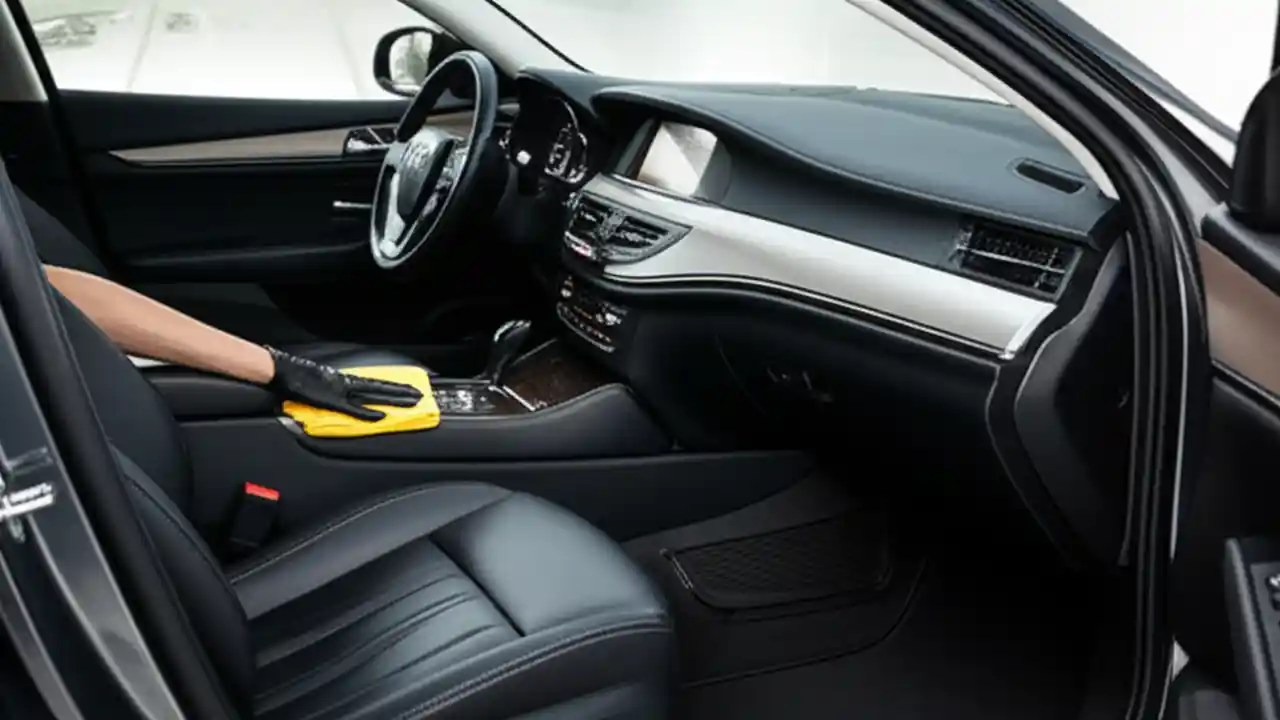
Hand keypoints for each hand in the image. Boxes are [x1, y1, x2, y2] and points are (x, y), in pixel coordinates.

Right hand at [265, 347, 422, 420]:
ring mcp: (340, 391)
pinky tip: (381, 415)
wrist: (280, 371)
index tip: (409, 390)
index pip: (375, 386)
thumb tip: (345, 403)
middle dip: (402, 393)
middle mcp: (347, 385)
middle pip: (381, 389)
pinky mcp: (331, 400)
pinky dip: (366, 413)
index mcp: (344, 382)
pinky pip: (352, 408)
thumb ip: (333, 396)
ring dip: (394, 398)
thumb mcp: (319, 389)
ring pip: (374, 394)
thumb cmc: (295, 379)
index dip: (393, 389)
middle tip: (421, 396)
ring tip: (412, 400)